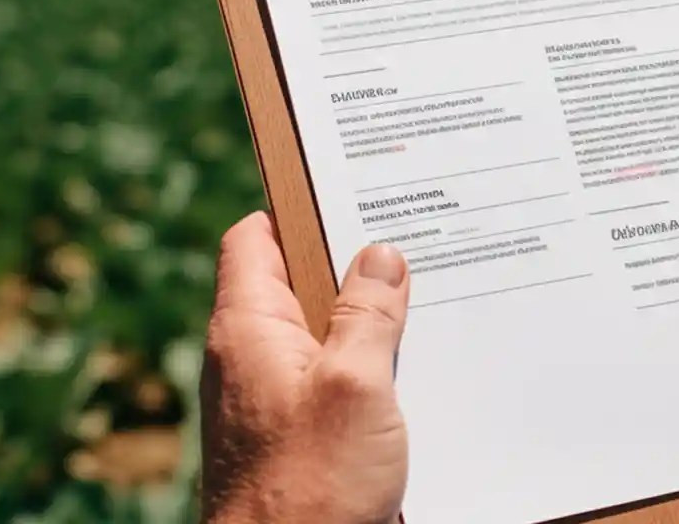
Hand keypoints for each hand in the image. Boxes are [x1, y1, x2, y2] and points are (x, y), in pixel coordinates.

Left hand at [200, 212, 410, 523]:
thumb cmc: (310, 487)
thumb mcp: (355, 385)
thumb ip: (368, 314)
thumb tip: (381, 254)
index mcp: (248, 327)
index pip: (256, 237)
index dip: (299, 207)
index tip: (354, 191)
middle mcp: (251, 355)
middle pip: (297, 280)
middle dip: (355, 263)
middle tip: (415, 242)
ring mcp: (273, 396)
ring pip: (323, 332)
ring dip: (370, 320)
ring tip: (429, 301)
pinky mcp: (298, 433)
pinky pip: (334, 377)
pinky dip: (370, 365)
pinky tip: (415, 368)